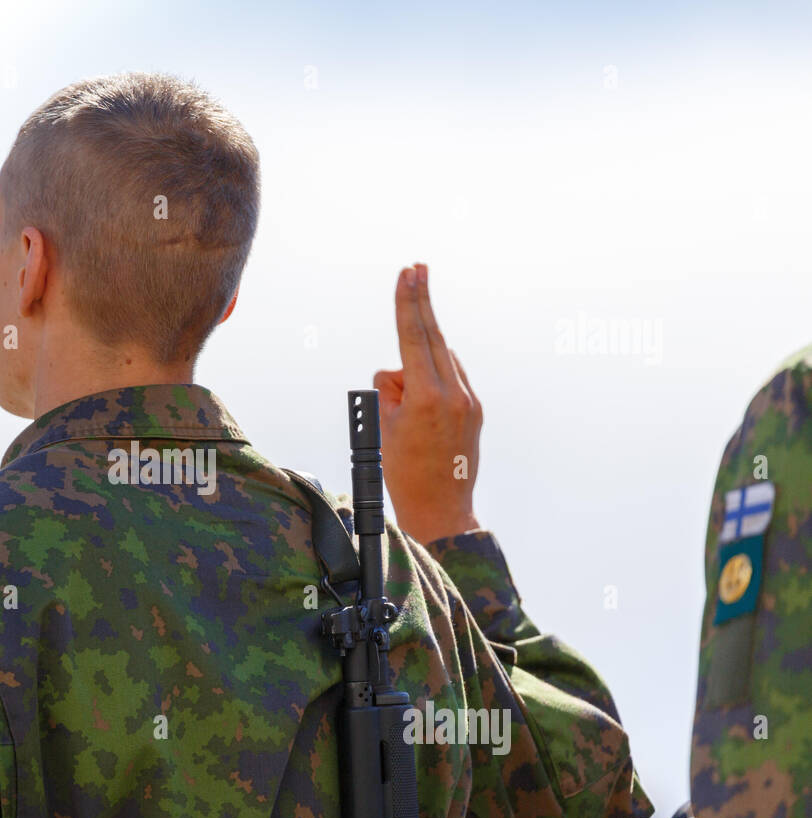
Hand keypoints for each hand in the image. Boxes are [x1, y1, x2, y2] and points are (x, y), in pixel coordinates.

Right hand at [373, 263, 482, 545]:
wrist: (440, 508)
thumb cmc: (404, 472)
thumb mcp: (384, 427)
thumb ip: (391, 388)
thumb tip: (400, 371)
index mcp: (426, 396)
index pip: (413, 338)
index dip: (408, 303)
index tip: (408, 274)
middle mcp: (453, 393)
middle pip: (434, 336)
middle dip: (422, 302)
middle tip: (417, 267)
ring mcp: (469, 400)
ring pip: (441, 360)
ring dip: (420, 361)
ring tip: (400, 408)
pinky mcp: (475, 409)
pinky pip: (451, 379)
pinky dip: (433, 378)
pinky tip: (419, 402)